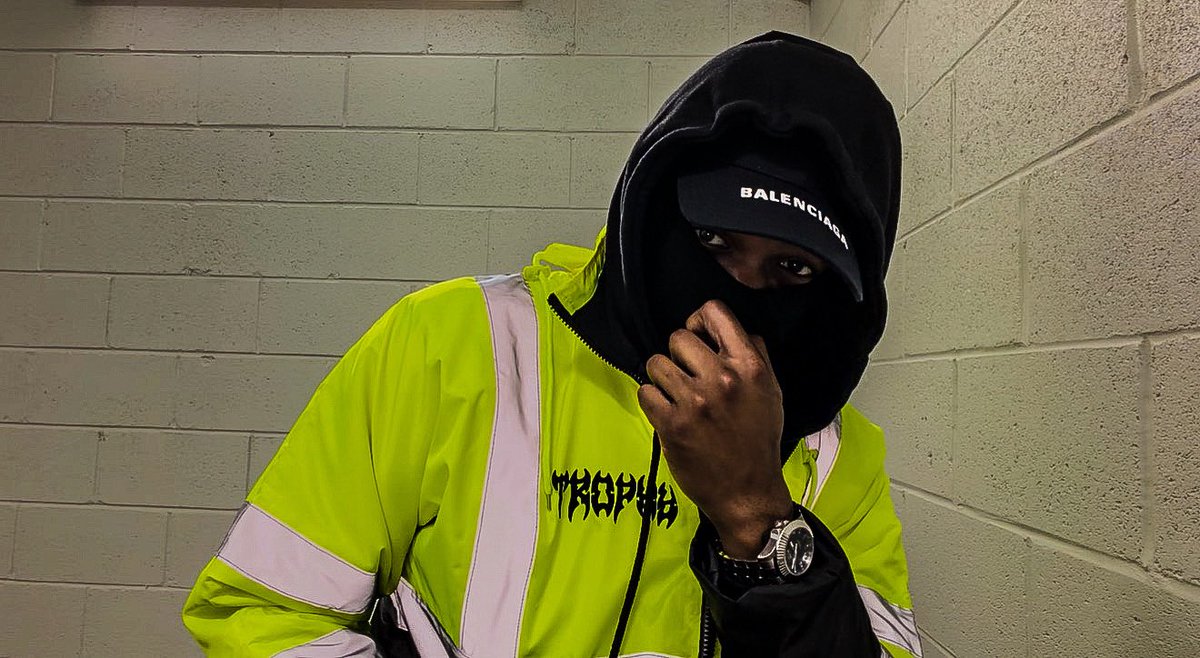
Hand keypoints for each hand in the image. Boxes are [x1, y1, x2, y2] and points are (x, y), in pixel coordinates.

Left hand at [636, 299, 793, 557]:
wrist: (747, 492)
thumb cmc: (758, 441)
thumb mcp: (771, 392)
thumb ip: (755, 356)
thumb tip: (734, 330)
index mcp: (750, 366)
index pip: (714, 311)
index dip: (698, 321)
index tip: (697, 340)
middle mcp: (723, 379)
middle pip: (678, 337)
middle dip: (678, 356)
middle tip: (687, 378)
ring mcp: (696, 402)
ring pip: (656, 363)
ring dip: (661, 378)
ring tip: (675, 396)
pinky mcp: (672, 424)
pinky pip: (645, 391)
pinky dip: (652, 401)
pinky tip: (667, 413)